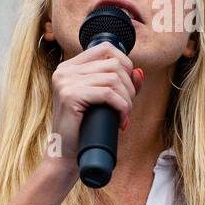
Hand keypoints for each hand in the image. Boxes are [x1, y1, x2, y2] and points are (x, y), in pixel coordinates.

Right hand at [49, 42, 143, 161]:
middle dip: (129, 87)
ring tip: (124, 115)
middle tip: (127, 108)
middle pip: (113, 64)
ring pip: (113, 79)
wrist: (65, 156)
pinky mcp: (69, 96)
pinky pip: (108, 93)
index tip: (128, 87)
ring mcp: (65, 82)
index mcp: (69, 67)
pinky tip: (121, 121)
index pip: (105, 48)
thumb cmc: (84, 129)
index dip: (125, 64)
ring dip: (127, 99)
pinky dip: (121, 107)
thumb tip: (139, 72)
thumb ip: (120, 84)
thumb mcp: (103, 102)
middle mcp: (64, 70)